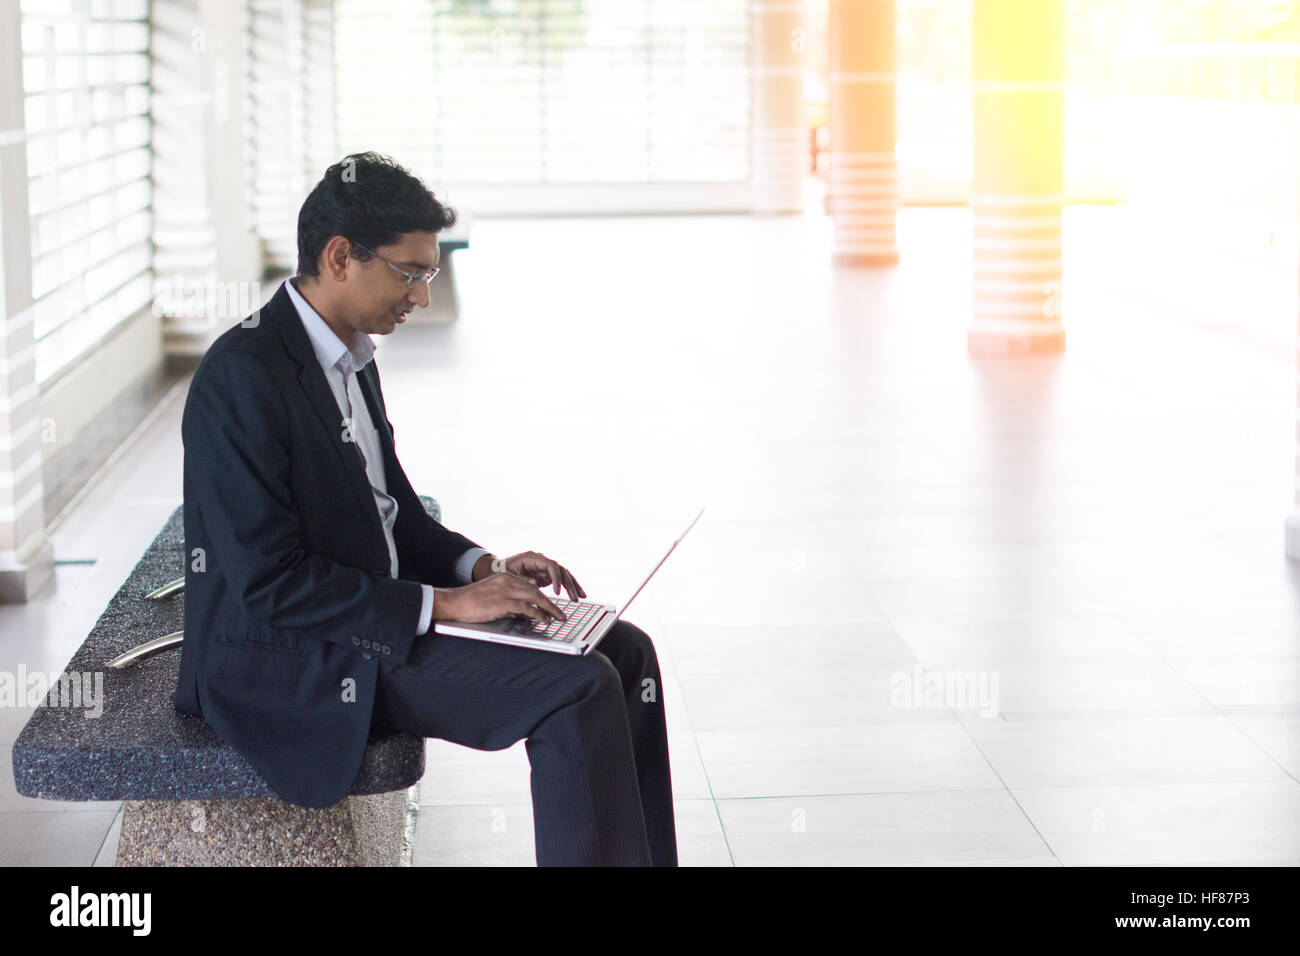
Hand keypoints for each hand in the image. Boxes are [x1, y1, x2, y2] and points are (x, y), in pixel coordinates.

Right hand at [434, 573, 566, 626]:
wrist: (454, 602)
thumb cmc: (470, 602)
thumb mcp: (492, 595)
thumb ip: (508, 599)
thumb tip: (524, 611)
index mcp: (505, 577)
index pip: (530, 586)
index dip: (543, 597)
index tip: (552, 606)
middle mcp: (508, 581)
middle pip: (537, 591)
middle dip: (552, 603)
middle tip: (561, 614)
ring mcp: (506, 590)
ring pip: (536, 597)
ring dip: (550, 609)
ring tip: (558, 618)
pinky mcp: (503, 602)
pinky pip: (527, 608)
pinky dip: (538, 614)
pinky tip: (545, 620)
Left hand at [501, 551, 585, 601]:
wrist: (496, 571)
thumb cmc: (500, 573)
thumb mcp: (507, 576)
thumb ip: (521, 580)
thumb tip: (535, 584)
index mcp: (532, 557)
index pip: (550, 565)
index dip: (556, 579)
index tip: (557, 592)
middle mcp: (541, 560)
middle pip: (560, 570)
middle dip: (569, 584)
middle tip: (574, 598)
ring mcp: (545, 567)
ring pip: (564, 574)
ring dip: (573, 586)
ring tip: (580, 597)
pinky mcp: (546, 575)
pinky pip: (561, 580)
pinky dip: (569, 587)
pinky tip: (576, 595)